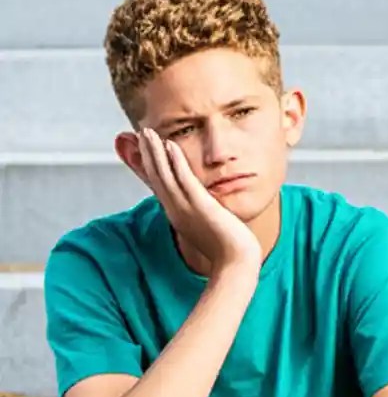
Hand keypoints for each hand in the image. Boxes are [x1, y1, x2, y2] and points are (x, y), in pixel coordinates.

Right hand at [136, 128, 260, 274]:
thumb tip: (207, 211)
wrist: (237, 264)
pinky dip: (176, 162)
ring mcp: (186, 208)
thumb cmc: (228, 250)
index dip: (150, 166)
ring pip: (165, 174)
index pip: (160, 185)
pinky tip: (170, 145)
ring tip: (148, 132)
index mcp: (178, 215)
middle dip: (148, 154)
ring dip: (155, 152)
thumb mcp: (209, 228)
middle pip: (157, 177)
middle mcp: (177, 210)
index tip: (144, 149)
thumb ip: (204, 217)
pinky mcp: (201, 206)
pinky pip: (185, 179)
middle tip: (141, 133)